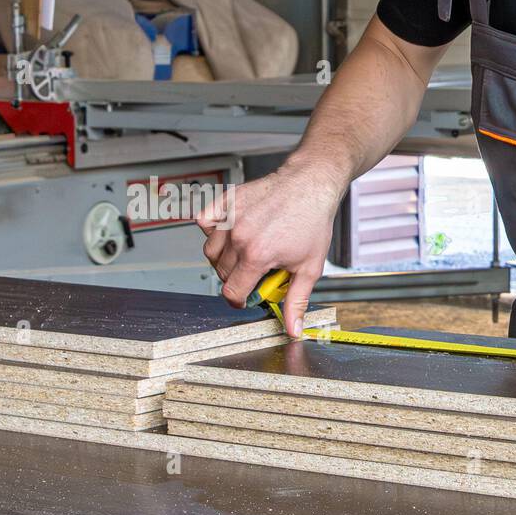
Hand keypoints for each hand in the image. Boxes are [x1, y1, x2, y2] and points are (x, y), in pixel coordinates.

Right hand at [194, 158, 342, 337]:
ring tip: (248, 253)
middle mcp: (238, 236)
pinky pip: (203, 222)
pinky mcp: (225, 201)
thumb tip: (293, 329)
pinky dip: (212, 231)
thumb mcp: (309, 268)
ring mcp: (229, 217)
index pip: (232, 292)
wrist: (310, 185)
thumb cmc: (312, 222)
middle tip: (259, 271)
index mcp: (257, 255)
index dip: (240, 300)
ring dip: (224, 258)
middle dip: (238, 278)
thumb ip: (297, 301)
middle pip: (222, 273)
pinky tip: (232, 233)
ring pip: (210, 252)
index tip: (248, 298)